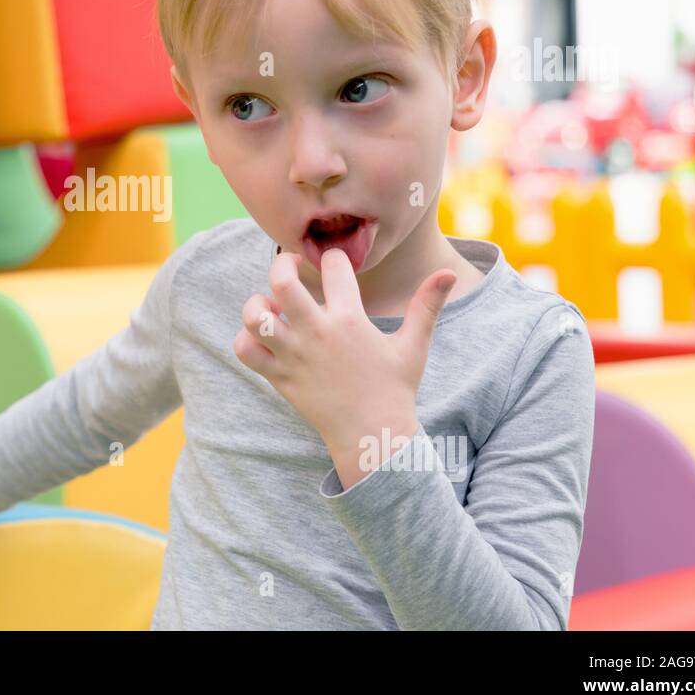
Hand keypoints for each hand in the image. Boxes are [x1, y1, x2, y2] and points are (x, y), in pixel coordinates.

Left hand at [233, 248, 455, 474]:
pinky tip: (264, 337)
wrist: (372, 436)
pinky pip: (245, 351)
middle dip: (281, 263)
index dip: (334, 258)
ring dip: (257, 304)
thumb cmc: (394, 389)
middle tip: (290, 267)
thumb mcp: (414, 345)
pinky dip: (246, 339)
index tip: (335, 265)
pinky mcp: (278, 377)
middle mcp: (317, 334)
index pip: (334, 268)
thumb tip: (449, 274)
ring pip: (255, 317)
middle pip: (281, 282)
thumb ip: (426, 306)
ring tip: (272, 306)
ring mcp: (294, 356)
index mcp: (350, 321)